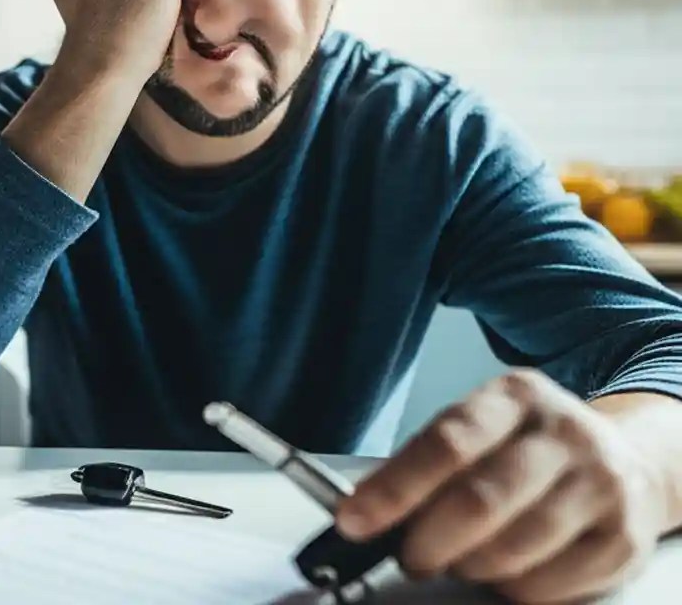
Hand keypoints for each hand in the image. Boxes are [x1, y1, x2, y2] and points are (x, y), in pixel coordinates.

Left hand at [336, 370, 671, 603]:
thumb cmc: (528, 450)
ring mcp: (599, 485)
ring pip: (511, 551)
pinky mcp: (621, 539)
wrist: (628, 462)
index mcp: (515, 397)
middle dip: (427, 541)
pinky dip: (509, 589)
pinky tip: (503, 571)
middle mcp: (563, 434)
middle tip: (410, 556)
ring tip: (457, 559)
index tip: (354, 520)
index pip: (446, 443)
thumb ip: (427, 461)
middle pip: (479, 502)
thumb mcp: (482, 429)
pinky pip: (545, 586)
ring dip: (467, 567)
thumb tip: (364, 509)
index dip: (393, 488)